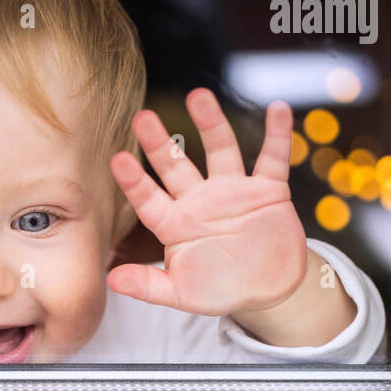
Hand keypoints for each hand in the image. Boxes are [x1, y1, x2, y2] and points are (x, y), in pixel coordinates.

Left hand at [108, 89, 307, 317]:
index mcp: (175, 224)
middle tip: (142, 117)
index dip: (134, 182)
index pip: (148, 199)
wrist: (266, 291)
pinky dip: (277, 135)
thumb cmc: (219, 290)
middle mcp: (200, 200)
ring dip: (212, 124)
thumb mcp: (181, 294)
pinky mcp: (268, 190)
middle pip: (176, 165)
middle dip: (160, 143)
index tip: (117, 160)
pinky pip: (273, 158)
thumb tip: (112, 280)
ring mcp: (233, 191)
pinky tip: (277, 109)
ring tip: (199, 97)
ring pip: (221, 151)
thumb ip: (148, 285)